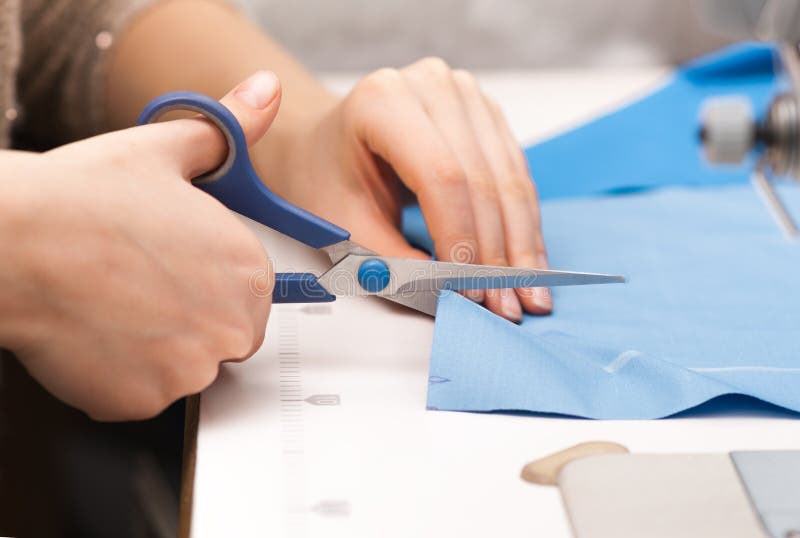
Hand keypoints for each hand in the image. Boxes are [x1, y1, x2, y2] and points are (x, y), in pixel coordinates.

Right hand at [0, 72, 280, 419]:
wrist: (16, 240)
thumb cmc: (86, 199)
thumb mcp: (166, 150)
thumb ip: (229, 129)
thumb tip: (265, 92)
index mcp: (251, 272)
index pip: (249, 296)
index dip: (207, 282)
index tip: (174, 271)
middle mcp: (234, 326)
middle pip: (223, 337)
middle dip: (189, 319)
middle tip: (139, 288)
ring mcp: (189, 370)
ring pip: (182, 368)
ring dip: (154, 348)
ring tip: (113, 305)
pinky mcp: (143, 400)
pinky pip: (140, 393)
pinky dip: (119, 375)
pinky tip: (94, 333)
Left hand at [261, 58, 551, 321]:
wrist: (324, 145)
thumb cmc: (326, 180)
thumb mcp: (343, 225)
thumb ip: (391, 262)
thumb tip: (447, 296)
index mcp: (384, 100)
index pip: (441, 177)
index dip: (462, 239)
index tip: (471, 292)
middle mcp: (432, 85)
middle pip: (482, 180)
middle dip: (497, 253)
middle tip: (507, 307)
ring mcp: (466, 95)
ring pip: (510, 181)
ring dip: (521, 245)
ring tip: (528, 296)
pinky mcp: (487, 115)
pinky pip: (517, 177)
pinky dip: (523, 226)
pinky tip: (530, 264)